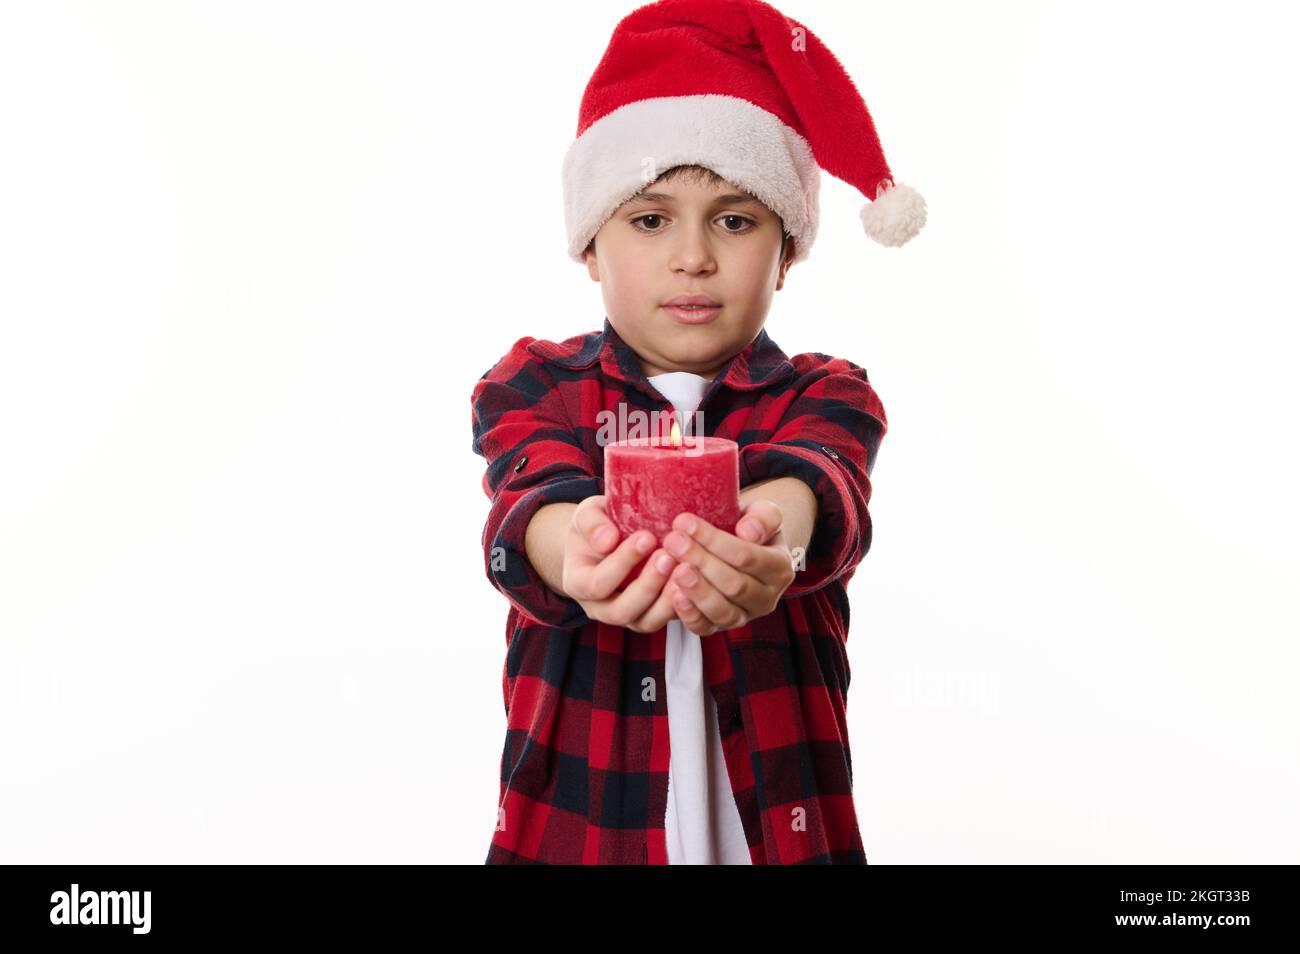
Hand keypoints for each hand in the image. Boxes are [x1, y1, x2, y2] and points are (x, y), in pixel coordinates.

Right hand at [562, 495, 680, 632]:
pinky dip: (682, 603)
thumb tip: (607, 540)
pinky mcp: (651, 616)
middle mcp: (600, 608)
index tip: (646, 536)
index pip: (597, 584)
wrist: (609, 539)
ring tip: (685, 569)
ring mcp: (627, 616)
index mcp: (578, 583)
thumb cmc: (598, 525)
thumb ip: (591, 523)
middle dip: (648, 584)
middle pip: (622, 611)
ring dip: (668, 599)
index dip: (622, 563)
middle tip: (668, 555)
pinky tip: (695, 579)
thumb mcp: (587, 514)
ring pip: (647, 622)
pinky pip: (667, 620)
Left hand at [661, 500, 796, 635]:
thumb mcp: (762, 513)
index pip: (747, 557)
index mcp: (780, 569)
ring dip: (696, 590)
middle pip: (735, 585)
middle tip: (673, 541)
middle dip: (701, 561)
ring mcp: (744, 616)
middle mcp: (767, 598)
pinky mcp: (720, 627)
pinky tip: (674, 594)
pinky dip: (689, 614)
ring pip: (722, 611)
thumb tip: (749, 532)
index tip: (686, 523)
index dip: (715, 541)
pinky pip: (705, 628)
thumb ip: (763, 517)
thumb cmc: (747, 528)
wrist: (740, 547)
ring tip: (675, 569)